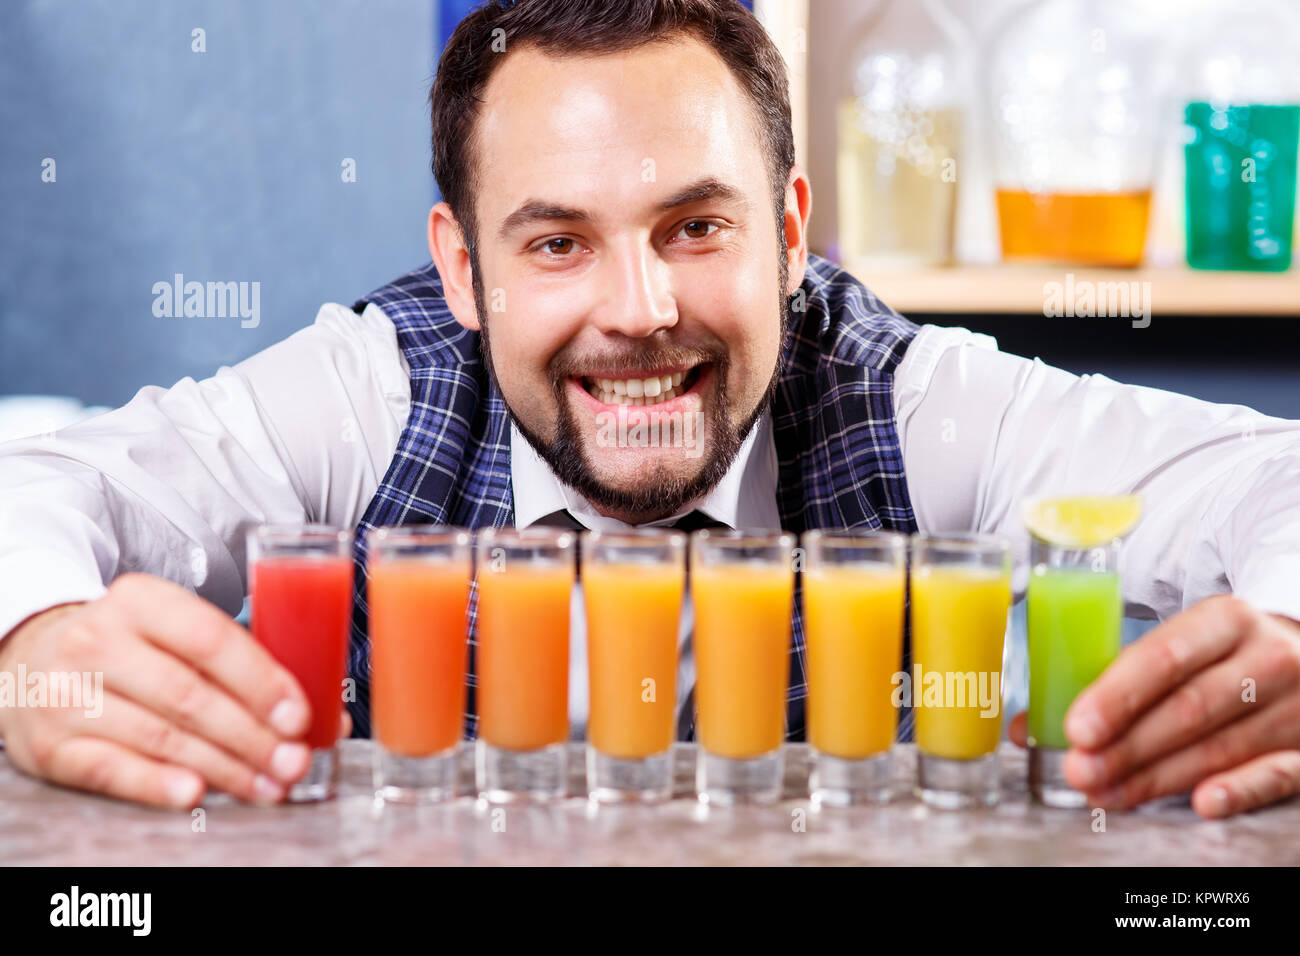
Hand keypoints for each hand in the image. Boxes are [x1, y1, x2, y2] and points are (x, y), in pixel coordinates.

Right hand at [0, 573, 345, 808]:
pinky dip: (157, 784)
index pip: (211, 639)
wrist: (31, 659)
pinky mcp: (50, 745)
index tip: (298, 715)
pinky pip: (111, 768)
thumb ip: (241, 663)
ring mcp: (69, 694)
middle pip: (190, 695)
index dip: (260, 682)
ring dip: (223, 767)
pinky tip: (197, 794)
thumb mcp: (173, 630)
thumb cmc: (129, 646)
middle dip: (252, 735)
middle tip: (293, 761)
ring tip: (266, 784)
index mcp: (141, 600)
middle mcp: (99, 641)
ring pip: (160, 736)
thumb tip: (324, 717)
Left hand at [1009, 594, 1299, 817]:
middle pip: (1188, 709)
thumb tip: (1027, 727)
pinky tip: (1198, 803)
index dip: (1117, 696)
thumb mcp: (1179, 643)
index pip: (1165, 658)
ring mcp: (1296, 705)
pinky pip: (1277, 776)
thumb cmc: (1221, 653)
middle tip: (1079, 769)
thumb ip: (1110, 678)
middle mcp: (1266, 658)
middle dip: (1127, 746)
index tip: (1078, 727)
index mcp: (1225, 620)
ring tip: (1104, 792)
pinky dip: (1237, 791)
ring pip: (1220, 748)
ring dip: (1156, 777)